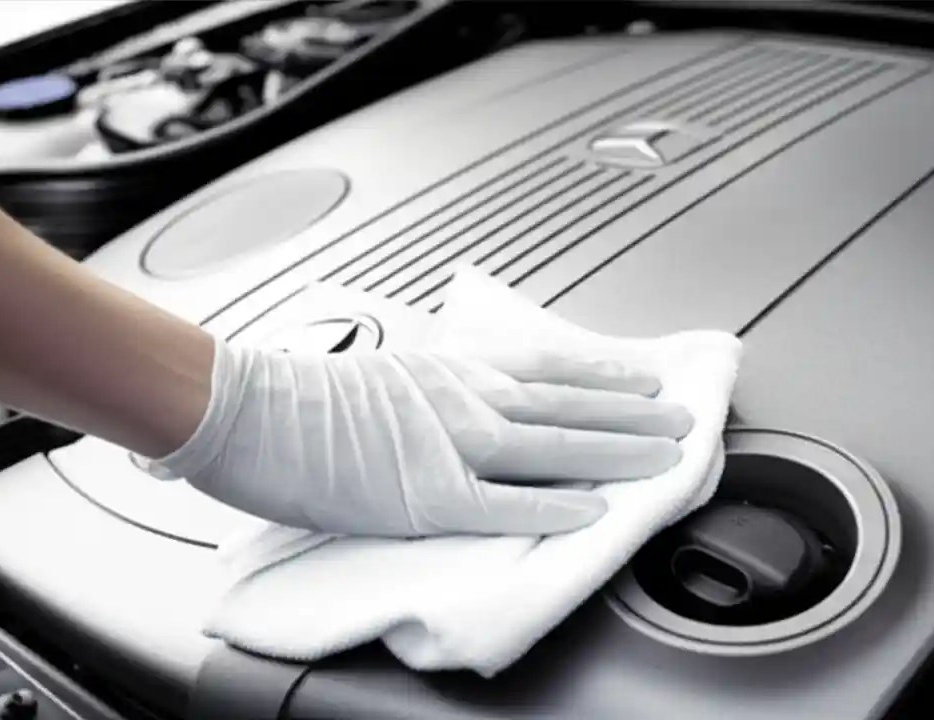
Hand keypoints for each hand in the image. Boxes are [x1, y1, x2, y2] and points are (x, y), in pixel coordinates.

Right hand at [153, 340, 693, 536]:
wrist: (247, 407)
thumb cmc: (302, 390)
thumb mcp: (387, 368)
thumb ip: (440, 381)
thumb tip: (471, 394)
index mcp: (452, 367)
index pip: (548, 365)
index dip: (604, 372)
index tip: (646, 375)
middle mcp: (464, 397)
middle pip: (568, 403)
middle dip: (634, 412)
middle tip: (686, 415)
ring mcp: (451, 445)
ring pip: (555, 445)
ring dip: (617, 449)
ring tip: (667, 454)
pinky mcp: (427, 496)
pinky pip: (505, 504)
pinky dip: (554, 506)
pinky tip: (595, 511)